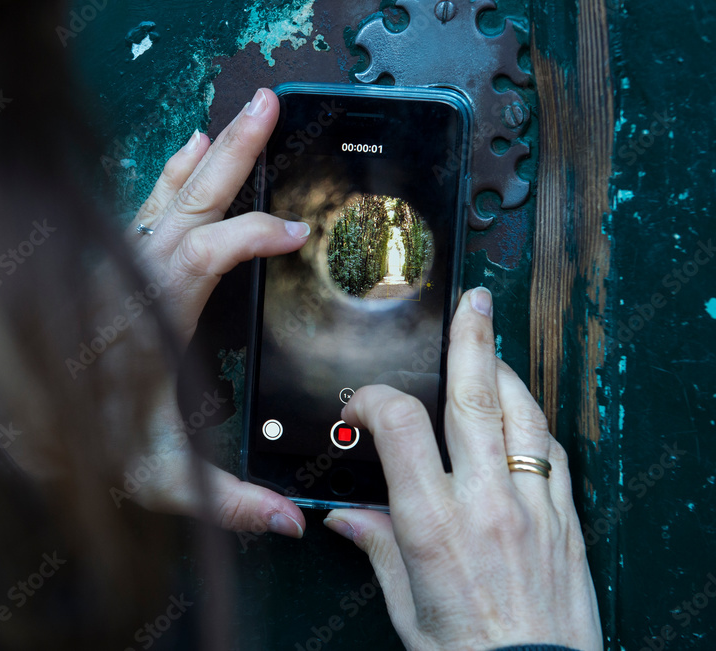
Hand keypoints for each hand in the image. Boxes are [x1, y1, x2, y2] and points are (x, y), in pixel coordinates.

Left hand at [120, 89, 308, 538]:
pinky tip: (181, 157)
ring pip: (164, 195)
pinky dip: (168, 178)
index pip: (216, 248)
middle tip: (269, 102)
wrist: (5, 432)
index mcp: (155, 313)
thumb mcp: (161, 478)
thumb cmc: (80, 450)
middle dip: (235, 149)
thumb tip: (293, 527)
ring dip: (203, 157)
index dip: (258, 233)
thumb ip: (231, 503)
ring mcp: (117, 267)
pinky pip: (142, 209)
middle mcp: (134, 276)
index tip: (299, 234)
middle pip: (192, 197)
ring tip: (231, 120)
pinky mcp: (105, 269)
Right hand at [324, 288, 601, 650]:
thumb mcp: (405, 606)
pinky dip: (534, 425)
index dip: (375, 400)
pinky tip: (521, 419)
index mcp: (431, 524)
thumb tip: (344, 518)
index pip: (399, 426)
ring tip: (493, 351)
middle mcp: (484, 503)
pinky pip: (554, 454)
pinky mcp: (565, 520)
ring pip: (522, 415)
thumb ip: (376, 547)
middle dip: (470, 341)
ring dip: (505, 374)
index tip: (364, 406)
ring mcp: (532, 506)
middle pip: (474, 398)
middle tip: (473, 304)